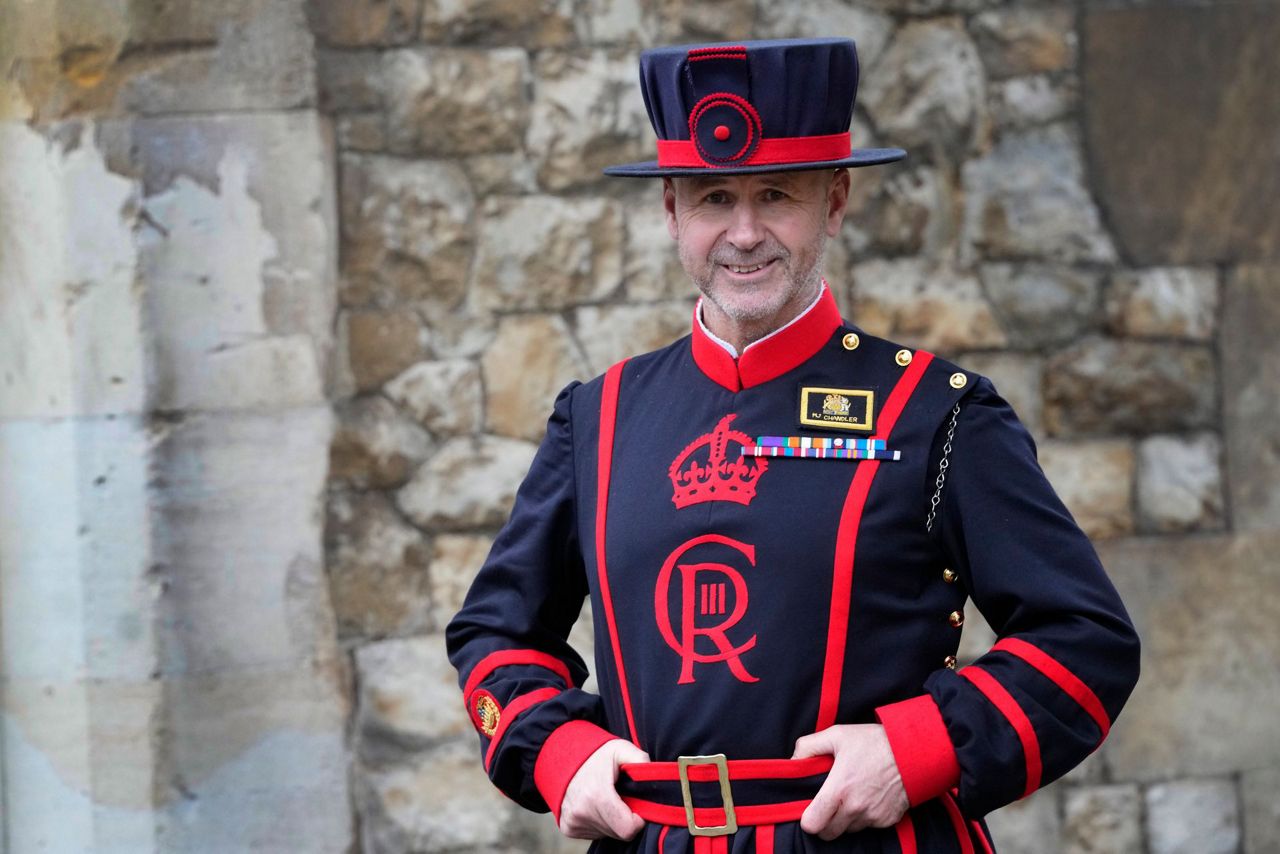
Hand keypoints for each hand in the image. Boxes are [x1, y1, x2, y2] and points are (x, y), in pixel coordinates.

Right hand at [558, 738, 649, 839]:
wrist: (562, 756)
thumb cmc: (594, 753)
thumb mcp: (619, 749)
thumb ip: (640, 759)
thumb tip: (655, 774)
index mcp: (596, 795)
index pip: (628, 829)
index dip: (638, 819)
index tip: (636, 803)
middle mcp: (582, 812)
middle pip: (619, 833)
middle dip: (625, 818)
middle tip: (621, 797)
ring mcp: (573, 822)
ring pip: (607, 834)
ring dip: (612, 820)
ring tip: (607, 798)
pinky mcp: (568, 827)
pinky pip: (594, 833)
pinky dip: (599, 822)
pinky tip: (595, 804)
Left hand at [791, 724, 908, 840]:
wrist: (914, 751)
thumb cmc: (874, 741)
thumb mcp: (837, 734)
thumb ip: (808, 746)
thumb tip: (793, 761)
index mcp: (838, 789)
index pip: (812, 824)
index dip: (808, 819)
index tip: (810, 808)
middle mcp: (855, 808)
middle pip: (828, 833)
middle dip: (825, 822)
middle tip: (829, 803)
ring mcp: (873, 817)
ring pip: (849, 830)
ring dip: (845, 819)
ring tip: (851, 795)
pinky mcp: (888, 820)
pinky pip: (868, 826)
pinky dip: (864, 817)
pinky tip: (868, 797)